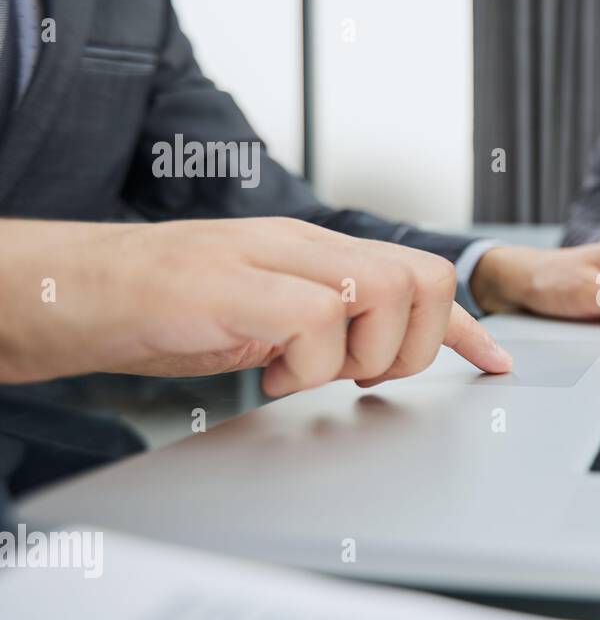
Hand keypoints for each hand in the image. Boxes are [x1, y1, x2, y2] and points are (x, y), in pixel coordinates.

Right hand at [0, 218, 510, 394]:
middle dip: (413, 347)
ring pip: (381, 293)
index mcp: (321, 251)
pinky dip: (307, 365)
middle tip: (359, 375)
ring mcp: (272, 257)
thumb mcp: (272, 319)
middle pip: (423, 278)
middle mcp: (307, 244)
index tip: (496, 363)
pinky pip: (315, 319)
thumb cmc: (174, 307)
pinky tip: (270, 374)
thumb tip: (383, 355)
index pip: (422, 274)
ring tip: (306, 373)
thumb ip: (332, 327)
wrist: (83, 291)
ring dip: (358, 355)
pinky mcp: (234, 283)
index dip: (467, 326)